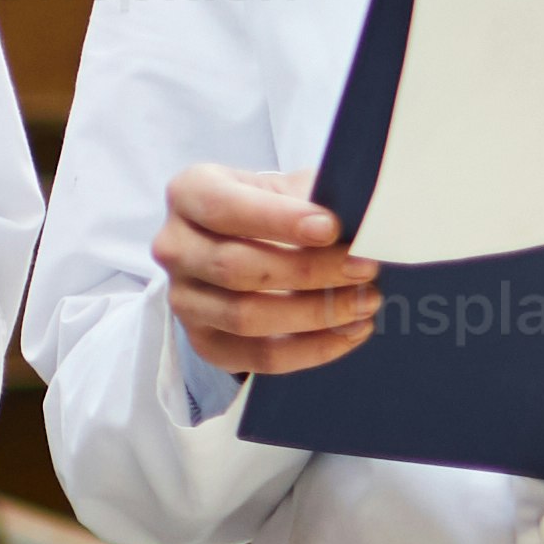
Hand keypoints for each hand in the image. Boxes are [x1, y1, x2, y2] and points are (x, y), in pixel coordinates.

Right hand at [159, 162, 379, 380]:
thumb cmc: (277, 208)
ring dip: (315, 313)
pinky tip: (350, 332)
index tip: (331, 228)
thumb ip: (317, 196)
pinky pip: (258, 357)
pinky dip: (311, 349)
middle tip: (365, 268)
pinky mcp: (204, 341)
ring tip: (366, 301)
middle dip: (308, 271)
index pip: (224, 207)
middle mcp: (175, 247)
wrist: (255, 243)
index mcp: (190, 193)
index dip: (278, 220)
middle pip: (235, 267)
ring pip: (246, 316)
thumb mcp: (290, 186)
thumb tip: (368, 219)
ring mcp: (184, 299)